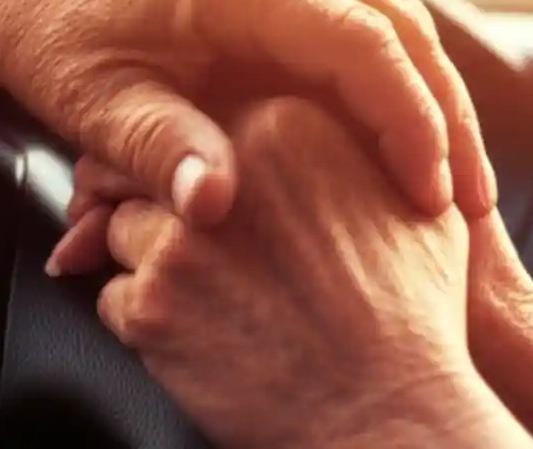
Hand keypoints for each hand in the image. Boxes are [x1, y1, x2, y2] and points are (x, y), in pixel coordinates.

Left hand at [0, 0, 494, 224]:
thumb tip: (216, 208)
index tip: (432, 195)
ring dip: (427, 91)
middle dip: (442, 115)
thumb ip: (155, 149)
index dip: (407, 120)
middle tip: (467, 202)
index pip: (357, 39)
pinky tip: (406, 126)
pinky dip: (392, 63)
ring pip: (390, 6)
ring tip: (454, 176)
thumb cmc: (48, 34)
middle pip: (397, 19)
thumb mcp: (86, 100)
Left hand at [86, 97, 527, 447]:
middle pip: (154, 167)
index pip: (206, 119)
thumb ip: (371, 150)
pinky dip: (145, 317)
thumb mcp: (417, 206)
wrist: (392, 414)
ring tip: (211, 298)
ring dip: (153, 261)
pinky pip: (115, 295)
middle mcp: (223, 171)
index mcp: (284, 126)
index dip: (203, 157)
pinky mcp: (152, 305)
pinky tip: (200, 336)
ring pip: (124, 228)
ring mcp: (180, 240)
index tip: (211, 189)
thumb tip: (353, 133)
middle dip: (159, 202)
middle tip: (185, 239)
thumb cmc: (415, 318)